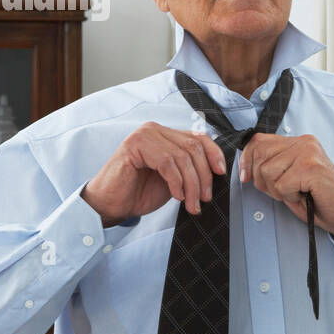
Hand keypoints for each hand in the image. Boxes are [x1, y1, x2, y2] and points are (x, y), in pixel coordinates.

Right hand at [81, 121, 227, 225]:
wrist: (111, 204)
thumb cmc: (140, 192)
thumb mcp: (174, 178)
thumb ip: (190, 168)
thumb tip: (218, 170)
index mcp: (165, 134)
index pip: (199, 137)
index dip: (214, 154)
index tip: (222, 173)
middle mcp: (155, 129)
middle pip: (193, 148)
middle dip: (204, 176)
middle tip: (205, 198)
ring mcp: (144, 135)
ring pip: (182, 157)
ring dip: (192, 184)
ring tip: (192, 204)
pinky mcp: (134, 146)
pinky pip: (167, 162)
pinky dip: (176, 182)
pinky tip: (177, 196)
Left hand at [239, 134, 333, 243]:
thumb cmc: (319, 199)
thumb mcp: (291, 178)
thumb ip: (273, 166)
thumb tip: (246, 167)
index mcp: (299, 142)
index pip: (259, 141)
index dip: (246, 160)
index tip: (245, 177)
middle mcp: (304, 142)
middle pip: (259, 155)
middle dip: (263, 180)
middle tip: (283, 191)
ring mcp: (308, 153)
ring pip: (267, 171)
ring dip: (278, 190)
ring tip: (297, 193)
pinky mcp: (310, 167)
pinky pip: (281, 185)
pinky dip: (290, 197)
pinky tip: (304, 196)